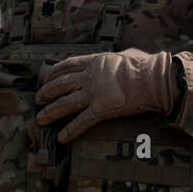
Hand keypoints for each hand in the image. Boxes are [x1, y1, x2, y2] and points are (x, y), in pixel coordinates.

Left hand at [35, 49, 178, 142]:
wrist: (153, 79)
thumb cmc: (146, 66)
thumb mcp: (129, 54)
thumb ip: (119, 57)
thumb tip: (123, 56)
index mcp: (96, 61)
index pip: (69, 65)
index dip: (54, 72)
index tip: (46, 77)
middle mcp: (90, 77)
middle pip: (61, 84)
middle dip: (47, 92)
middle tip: (38, 98)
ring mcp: (94, 94)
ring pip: (65, 104)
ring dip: (51, 112)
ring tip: (40, 118)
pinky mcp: (101, 110)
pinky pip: (81, 122)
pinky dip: (70, 130)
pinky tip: (61, 137)